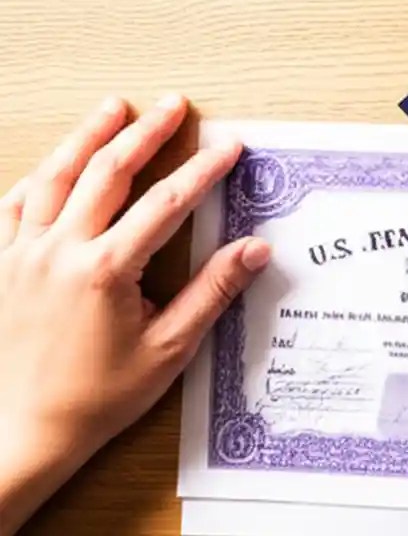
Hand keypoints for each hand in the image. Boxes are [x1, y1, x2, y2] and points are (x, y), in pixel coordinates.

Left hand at [0, 95, 270, 535]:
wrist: (28, 428)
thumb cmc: (100, 394)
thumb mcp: (170, 346)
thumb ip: (213, 290)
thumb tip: (255, 249)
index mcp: (105, 269)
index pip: (165, 203)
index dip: (202, 170)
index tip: (228, 147)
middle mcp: (59, 250)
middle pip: (107, 171)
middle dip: (145, 133)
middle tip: (173, 106)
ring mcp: (24, 253)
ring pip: (55, 175)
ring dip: (87, 136)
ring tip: (114, 107)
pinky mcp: (3, 264)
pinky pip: (14, 204)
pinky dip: (38, 175)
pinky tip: (55, 161)